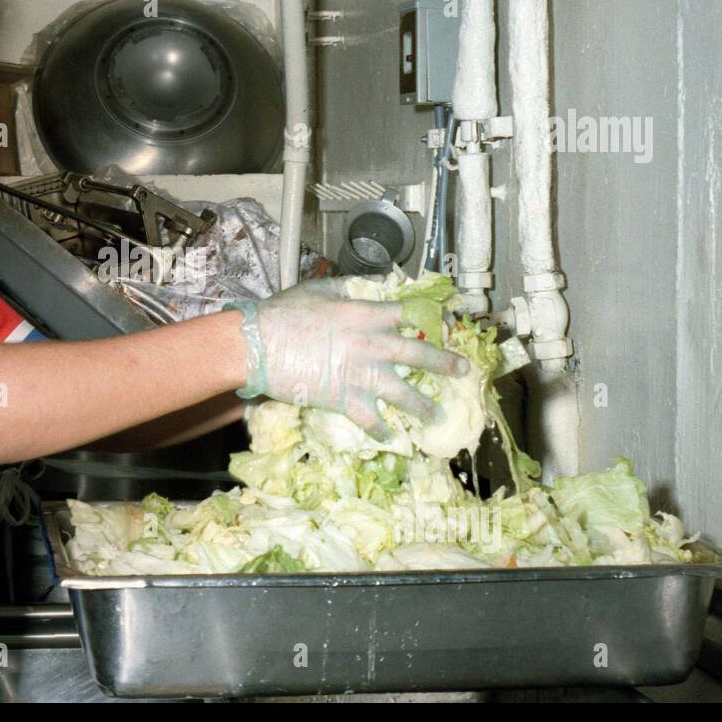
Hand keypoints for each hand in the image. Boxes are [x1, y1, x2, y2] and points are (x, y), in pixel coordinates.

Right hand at [229, 278, 469, 437]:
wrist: (258, 345)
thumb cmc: (283, 314)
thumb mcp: (317, 289)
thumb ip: (346, 287)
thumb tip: (366, 285)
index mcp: (366, 314)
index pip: (409, 314)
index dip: (432, 317)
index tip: (448, 323)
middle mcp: (372, 344)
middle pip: (418, 353)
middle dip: (444, 362)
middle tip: (463, 370)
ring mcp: (360, 374)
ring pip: (402, 392)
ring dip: (422, 405)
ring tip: (435, 414)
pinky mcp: (344, 399)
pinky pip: (370, 418)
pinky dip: (382, 429)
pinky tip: (391, 437)